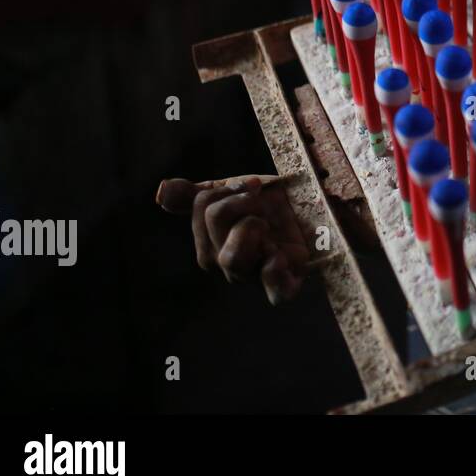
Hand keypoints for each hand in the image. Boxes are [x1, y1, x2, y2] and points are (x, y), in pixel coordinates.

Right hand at [156, 175, 308, 303]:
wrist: (314, 215)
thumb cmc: (272, 207)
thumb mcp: (235, 193)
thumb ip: (197, 195)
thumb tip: (160, 191)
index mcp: (212, 241)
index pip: (203, 206)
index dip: (228, 189)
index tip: (253, 184)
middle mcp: (229, 263)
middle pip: (216, 224)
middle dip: (243, 202)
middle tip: (265, 202)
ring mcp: (255, 275)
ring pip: (232, 257)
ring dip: (252, 227)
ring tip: (268, 224)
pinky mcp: (286, 284)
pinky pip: (274, 290)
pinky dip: (274, 272)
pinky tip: (279, 255)